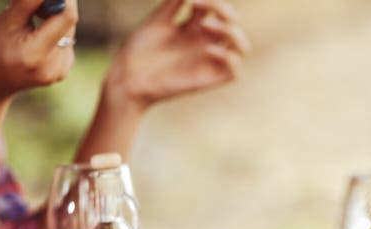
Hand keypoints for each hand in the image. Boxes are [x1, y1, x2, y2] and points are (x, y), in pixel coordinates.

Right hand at [0, 0, 77, 104]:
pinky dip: (55, 32)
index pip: (66, 19)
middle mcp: (52, 66)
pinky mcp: (62, 72)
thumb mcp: (6, 22)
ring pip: (68, 33)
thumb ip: (28, 3)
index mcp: (35, 53)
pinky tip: (37, 35)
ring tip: (33, 19)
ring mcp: (60, 71)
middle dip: (57, 6)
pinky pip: (65, 44)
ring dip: (55, 19)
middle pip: (68, 25)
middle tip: (37, 3)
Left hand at [104, 0, 249, 112]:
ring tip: (206, 25)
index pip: (216, 8)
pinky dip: (228, 58)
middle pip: (232, 23)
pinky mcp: (208, 80)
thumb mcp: (158, 20)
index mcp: (193, 28)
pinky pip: (235, 73)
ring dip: (231, 31)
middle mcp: (204, 43)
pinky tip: (207, 50)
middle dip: (224, 9)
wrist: (129, 77)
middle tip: (198, 6)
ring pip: (241, 46)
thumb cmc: (139, 50)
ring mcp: (208, 62)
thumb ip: (175, 3)